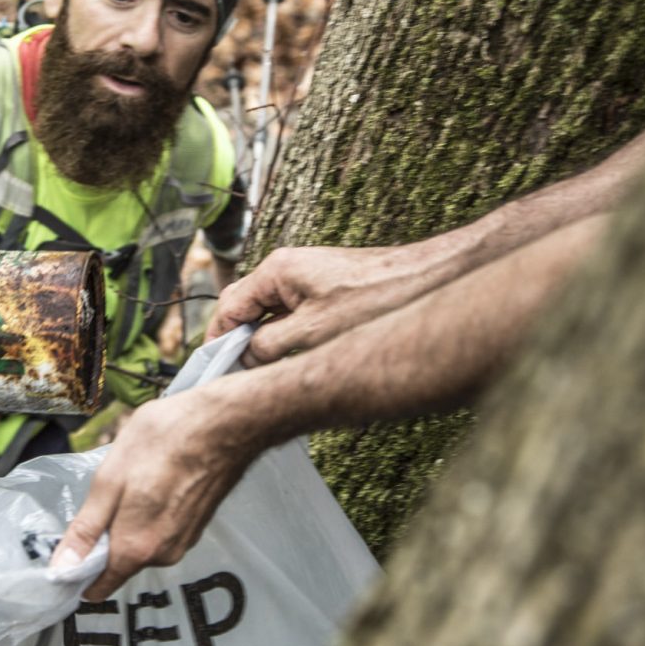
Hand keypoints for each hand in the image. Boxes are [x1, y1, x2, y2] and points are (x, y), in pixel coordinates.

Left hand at [49, 382, 264, 600]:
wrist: (224, 426)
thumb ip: (86, 529)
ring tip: (134, 481)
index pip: (99, 587)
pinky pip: (160, 532)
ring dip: (128, 522)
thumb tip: (62, 568)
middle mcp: (162, 555)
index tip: (64, 551)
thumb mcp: (110, 479)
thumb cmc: (164, 442)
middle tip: (104, 495)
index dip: (76, 572)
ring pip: (140, 545)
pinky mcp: (196, 528)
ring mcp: (183, 542)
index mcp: (135, 548)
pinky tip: (154, 482)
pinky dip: (151, 515)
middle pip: (118, 563)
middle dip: (104, 537)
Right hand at [206, 245, 432, 365]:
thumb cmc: (379, 298)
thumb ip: (271, 346)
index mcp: (277, 271)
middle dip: (237, 341)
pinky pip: (291, 314)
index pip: (229, 308)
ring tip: (262, 371)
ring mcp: (307, 279)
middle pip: (245, 308)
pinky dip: (284, 336)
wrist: (430, 279)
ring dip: (263, 341)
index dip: (219, 342)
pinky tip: (291, 359)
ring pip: (269, 314)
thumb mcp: (314, 333)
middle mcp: (287, 270)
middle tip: (236, 375)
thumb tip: (246, 358)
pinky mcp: (326, 290)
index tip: (215, 371)